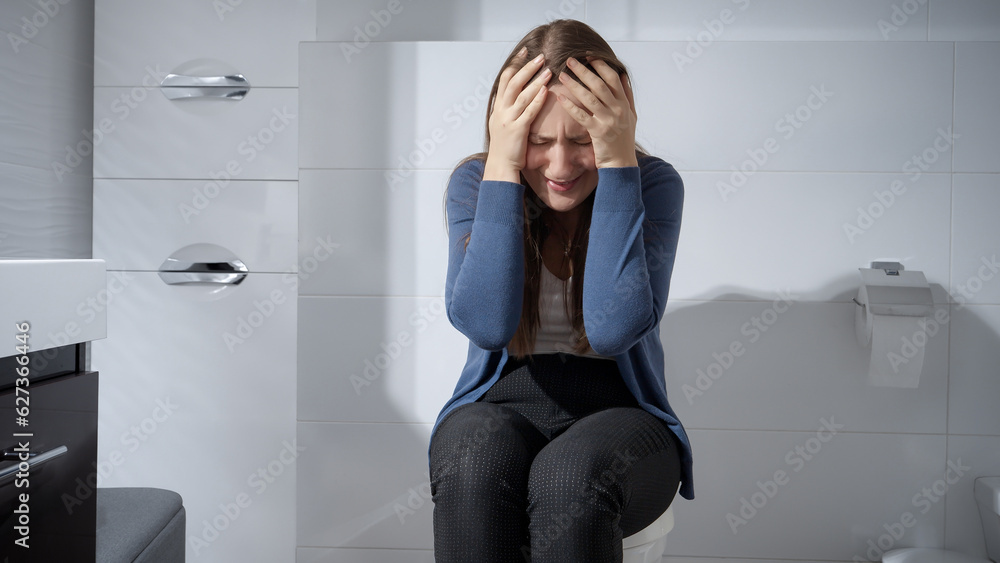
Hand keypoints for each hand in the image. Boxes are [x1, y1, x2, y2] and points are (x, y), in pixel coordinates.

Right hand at [484, 49, 550, 181]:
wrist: (500, 166)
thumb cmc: (504, 147)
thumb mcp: (501, 123)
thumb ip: (506, 108)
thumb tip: (514, 95)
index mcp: (498, 107)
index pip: (505, 79)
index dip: (515, 63)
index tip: (525, 51)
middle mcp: (501, 110)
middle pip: (513, 82)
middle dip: (527, 67)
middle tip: (541, 56)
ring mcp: (508, 119)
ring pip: (522, 95)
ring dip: (535, 81)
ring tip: (548, 70)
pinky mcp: (517, 130)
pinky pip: (529, 111)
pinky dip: (537, 100)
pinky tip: (546, 91)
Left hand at [555, 57, 637, 168]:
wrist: (621, 164)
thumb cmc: (624, 140)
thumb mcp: (631, 116)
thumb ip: (627, 95)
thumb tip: (622, 74)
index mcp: (624, 103)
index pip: (613, 78)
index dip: (600, 65)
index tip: (588, 55)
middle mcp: (617, 110)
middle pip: (599, 84)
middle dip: (584, 70)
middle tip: (570, 60)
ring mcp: (608, 121)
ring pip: (589, 97)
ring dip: (574, 84)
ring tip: (562, 75)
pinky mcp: (597, 132)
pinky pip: (581, 116)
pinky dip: (570, 106)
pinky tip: (560, 97)